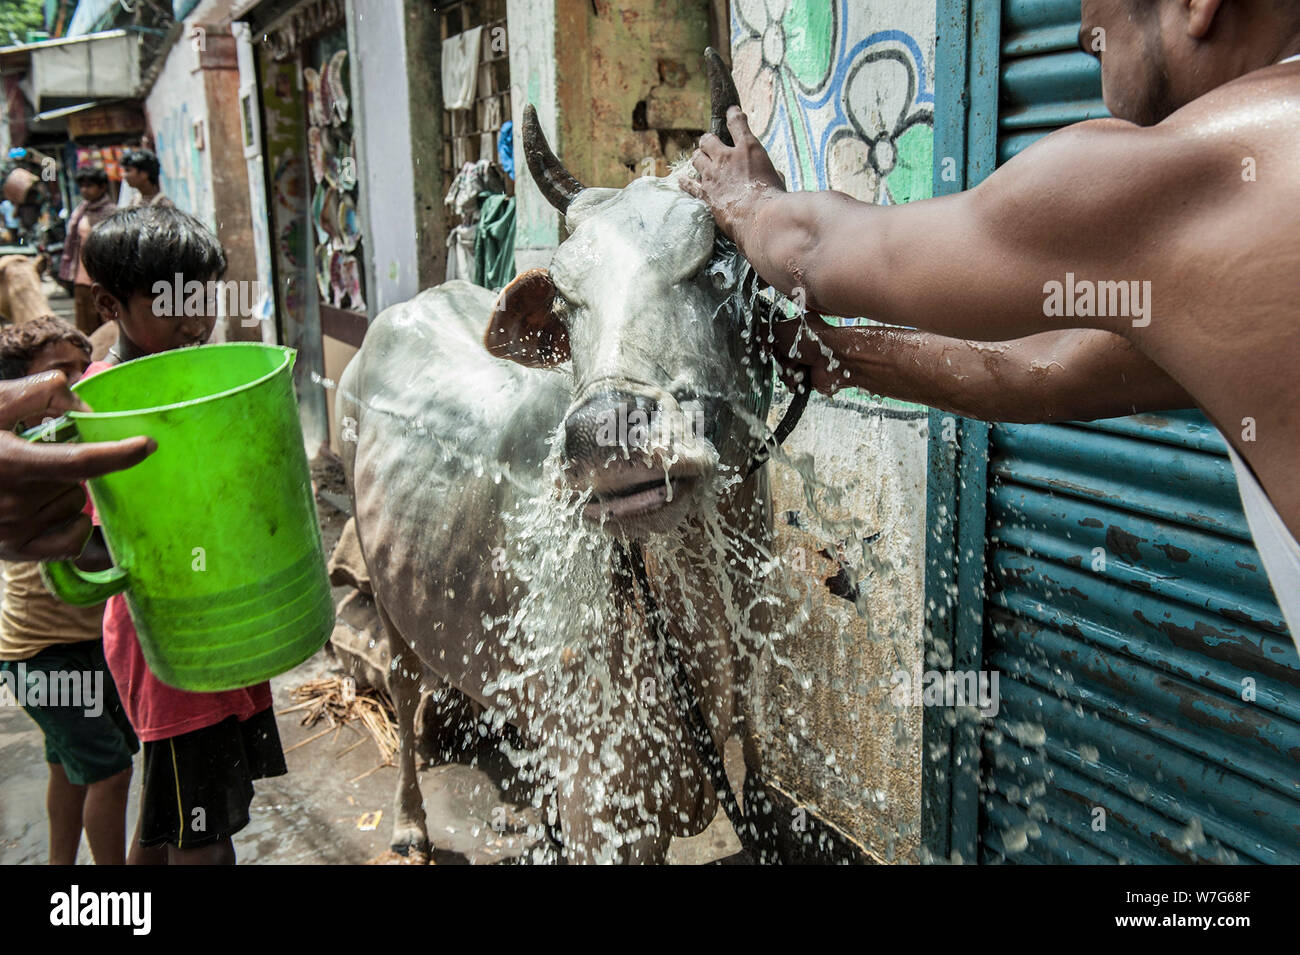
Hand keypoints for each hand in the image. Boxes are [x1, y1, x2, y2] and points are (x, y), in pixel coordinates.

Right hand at [0, 371, 155, 560]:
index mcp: (9, 463)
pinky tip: (49, 511)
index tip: (148, 445)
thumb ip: (36, 394)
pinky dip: (71, 525)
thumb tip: (79, 402)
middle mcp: (13, 502)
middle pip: (78, 480)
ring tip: (28, 482)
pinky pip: (71, 540)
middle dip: (68, 464)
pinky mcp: (14, 552)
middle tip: (35, 456)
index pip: (79, 462)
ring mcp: (13, 531)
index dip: (118, 454)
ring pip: (75, 506)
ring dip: (64, 492)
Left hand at [682, 106, 785, 242]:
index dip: (733, 114)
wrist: (760, 218)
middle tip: (711, 145)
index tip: (731, 111)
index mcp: (749, 148)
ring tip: (701, 160)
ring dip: (699, 157)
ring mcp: (713, 175)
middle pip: (708, 140)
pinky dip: (686, 181)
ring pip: (696, 158)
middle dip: (709, 141)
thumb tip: (770, 174)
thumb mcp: (777, 177)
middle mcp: (727, 157)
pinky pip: (689, 184)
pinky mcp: (705, 193)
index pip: (737, 123)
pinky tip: (682, 179)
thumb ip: (768, 170)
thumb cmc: (775, 198)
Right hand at [770, 316, 861, 397]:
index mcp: (796, 329)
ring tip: (800, 366)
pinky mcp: (809, 377)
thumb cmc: (813, 339)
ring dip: (788, 372)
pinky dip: (795, 381)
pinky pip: (792, 383)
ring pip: (783, 372)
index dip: (770, 345)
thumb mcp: (781, 327)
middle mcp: (801, 345)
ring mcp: (806, 361)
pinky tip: (803, 375)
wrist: (835, 359)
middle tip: (790, 356)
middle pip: (777, 358)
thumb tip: (752, 335)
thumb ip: (762, 331)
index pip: (774, 340)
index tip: (769, 347)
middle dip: (780, 361)